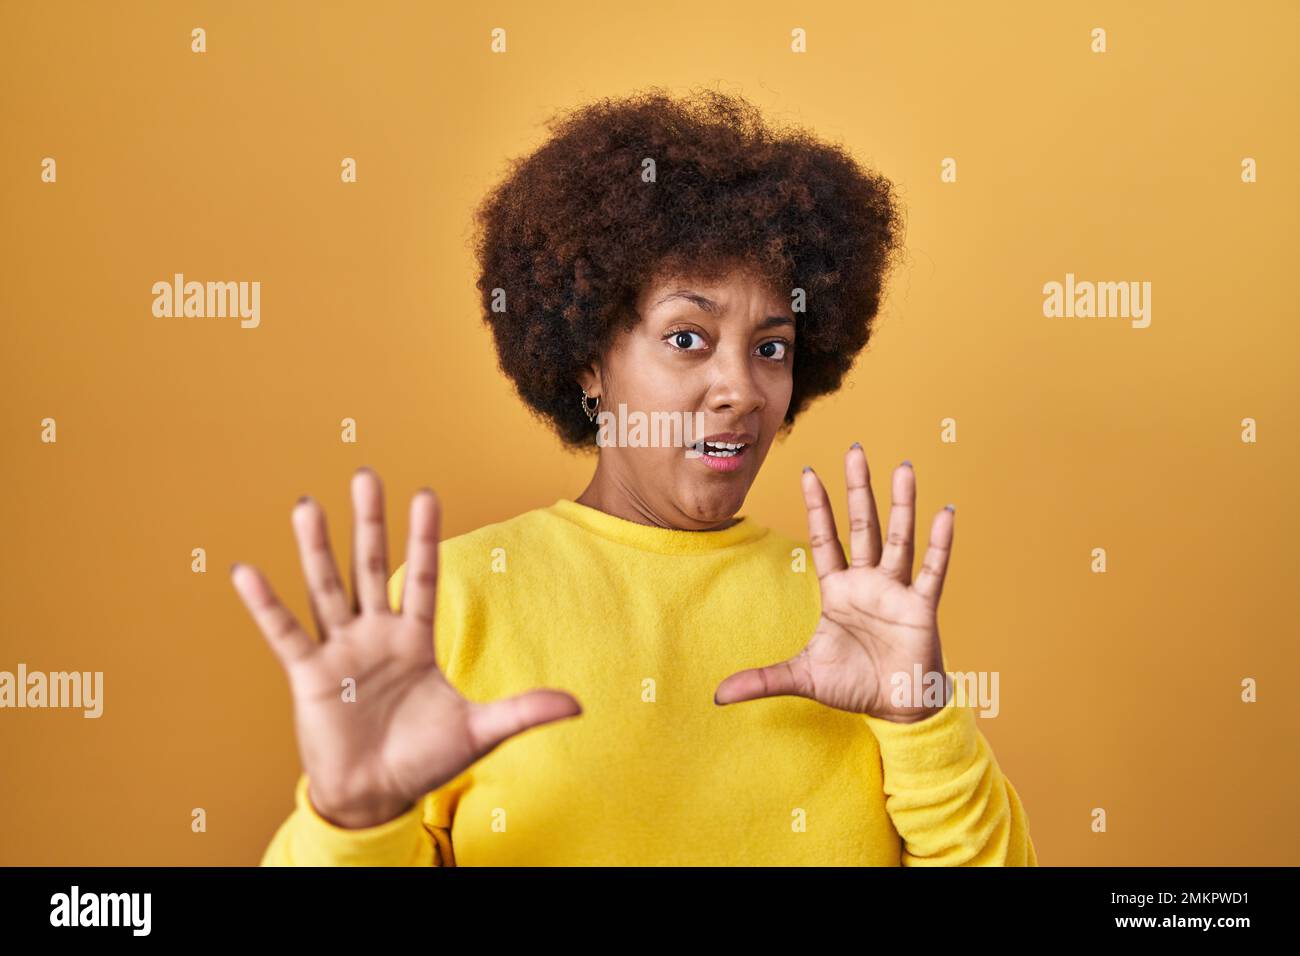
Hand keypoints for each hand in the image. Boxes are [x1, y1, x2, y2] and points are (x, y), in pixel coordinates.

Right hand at [232, 468, 582, 827]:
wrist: (375, 796)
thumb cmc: (423, 760)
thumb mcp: (479, 732)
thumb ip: (523, 711)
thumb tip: (578, 704)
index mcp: (413, 640)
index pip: (421, 577)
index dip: (423, 538)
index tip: (426, 494)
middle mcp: (374, 636)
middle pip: (371, 567)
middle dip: (370, 522)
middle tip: (366, 474)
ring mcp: (339, 651)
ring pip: (327, 587)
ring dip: (316, 547)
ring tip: (308, 504)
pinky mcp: (308, 675)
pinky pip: (285, 633)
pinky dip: (265, 605)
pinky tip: (246, 571)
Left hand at [713, 445, 952, 722]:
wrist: (895, 709)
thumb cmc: (853, 686)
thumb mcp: (801, 679)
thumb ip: (762, 680)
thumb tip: (717, 696)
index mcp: (838, 591)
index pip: (825, 539)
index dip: (817, 507)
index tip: (808, 472)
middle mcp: (868, 582)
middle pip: (862, 525)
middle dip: (858, 488)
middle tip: (855, 449)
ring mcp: (896, 591)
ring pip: (898, 538)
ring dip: (902, 503)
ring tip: (906, 467)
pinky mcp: (921, 608)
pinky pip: (932, 570)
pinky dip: (940, 543)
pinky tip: (945, 513)